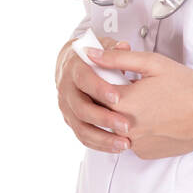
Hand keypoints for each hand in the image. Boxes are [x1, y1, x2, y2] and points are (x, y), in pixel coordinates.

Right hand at [55, 36, 134, 153]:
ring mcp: (66, 106)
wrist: (72, 64)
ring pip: (81, 127)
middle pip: (81, 108)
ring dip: (103, 138)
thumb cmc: (93, 56)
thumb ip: (114, 49)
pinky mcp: (70, 119)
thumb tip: (123, 47)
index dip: (99, 89)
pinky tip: (117, 147)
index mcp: (73, 67)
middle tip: (126, 126)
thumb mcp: (103, 45)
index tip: (117, 98)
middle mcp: (66, 88)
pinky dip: (99, 144)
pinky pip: (82, 136)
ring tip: (125, 143)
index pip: (84, 79)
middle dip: (104, 118)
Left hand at [81, 45, 192, 159]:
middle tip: (134, 87)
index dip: (103, 79)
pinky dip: (136, 128)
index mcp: (122, 102)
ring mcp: (133, 143)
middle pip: (103, 109)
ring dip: (123, 113)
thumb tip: (91, 54)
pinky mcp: (144, 152)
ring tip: (147, 102)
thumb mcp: (153, 64)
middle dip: (112, 96)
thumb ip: (118, 58)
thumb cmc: (188, 89)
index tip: (116, 74)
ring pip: (115, 125)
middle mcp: (123, 127)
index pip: (93, 89)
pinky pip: (130, 138)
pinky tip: (154, 117)